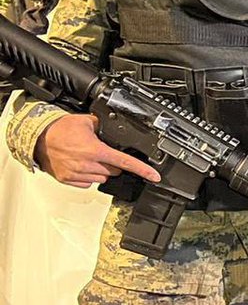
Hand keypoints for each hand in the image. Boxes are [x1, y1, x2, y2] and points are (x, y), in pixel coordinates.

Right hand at [35, 113, 160, 188]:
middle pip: (115, 170)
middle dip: (114, 163)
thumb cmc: (59, 129)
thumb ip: (104, 126)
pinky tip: (82, 165)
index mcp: (95, 150)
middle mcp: (87, 164)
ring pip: (102, 178)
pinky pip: (88, 183)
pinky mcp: (68, 180)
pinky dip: (89, 176)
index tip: (154, 176)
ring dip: (101, 170)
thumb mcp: (88, 121)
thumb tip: (116, 127)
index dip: (142, 170)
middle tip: (103, 152)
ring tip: (90, 157)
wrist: (38, 138)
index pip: (125, 162)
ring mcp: (77, 174)